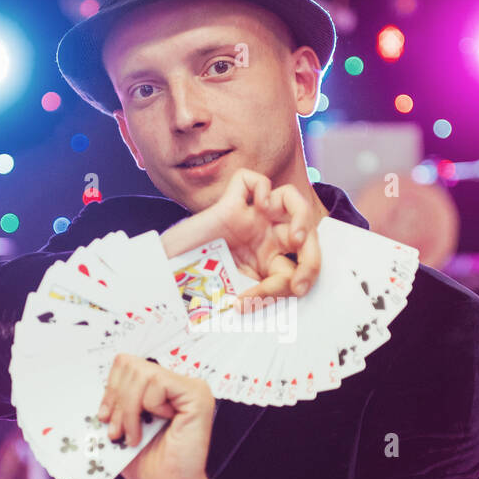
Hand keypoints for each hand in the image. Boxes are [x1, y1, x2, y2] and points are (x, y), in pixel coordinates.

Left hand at [97, 353, 216, 478]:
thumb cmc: (149, 465)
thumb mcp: (121, 426)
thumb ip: (114, 402)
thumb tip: (92, 384)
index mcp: (160, 388)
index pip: (127, 363)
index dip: (110, 387)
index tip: (105, 416)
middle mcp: (177, 384)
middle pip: (132, 365)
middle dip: (117, 400)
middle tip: (117, 431)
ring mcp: (190, 387)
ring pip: (143, 373)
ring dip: (129, 409)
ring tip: (133, 435)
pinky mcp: (197, 395)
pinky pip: (158, 383)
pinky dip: (149, 406)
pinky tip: (158, 425)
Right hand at [164, 168, 323, 307]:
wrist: (166, 287)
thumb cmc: (197, 294)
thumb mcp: (242, 297)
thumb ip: (268, 292)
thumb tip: (293, 285)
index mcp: (266, 261)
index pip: (301, 261)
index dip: (304, 276)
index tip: (292, 292)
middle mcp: (261, 237)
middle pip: (305, 231)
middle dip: (312, 257)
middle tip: (301, 277)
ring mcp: (246, 219)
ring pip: (289, 198)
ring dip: (302, 217)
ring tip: (297, 238)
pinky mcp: (227, 206)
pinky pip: (252, 180)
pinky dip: (262, 186)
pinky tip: (259, 205)